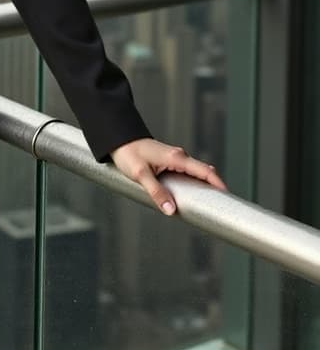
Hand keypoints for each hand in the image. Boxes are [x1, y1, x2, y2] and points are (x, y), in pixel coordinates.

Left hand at [110, 137, 227, 214]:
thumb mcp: (140, 174)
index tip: (230, 199)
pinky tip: (190, 196)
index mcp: (176, 157)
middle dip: (214, 188)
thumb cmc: (128, 153)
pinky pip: (187, 174)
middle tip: (221, 207)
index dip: (219, 184)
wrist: (117, 139)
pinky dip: (193, 184)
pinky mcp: (169, 162)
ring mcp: (175, 159)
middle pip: (204, 173)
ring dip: (203, 187)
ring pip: (195, 174)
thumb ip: (156, 192)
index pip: (206, 171)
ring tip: (207, 206)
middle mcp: (179, 156)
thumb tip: (170, 210)